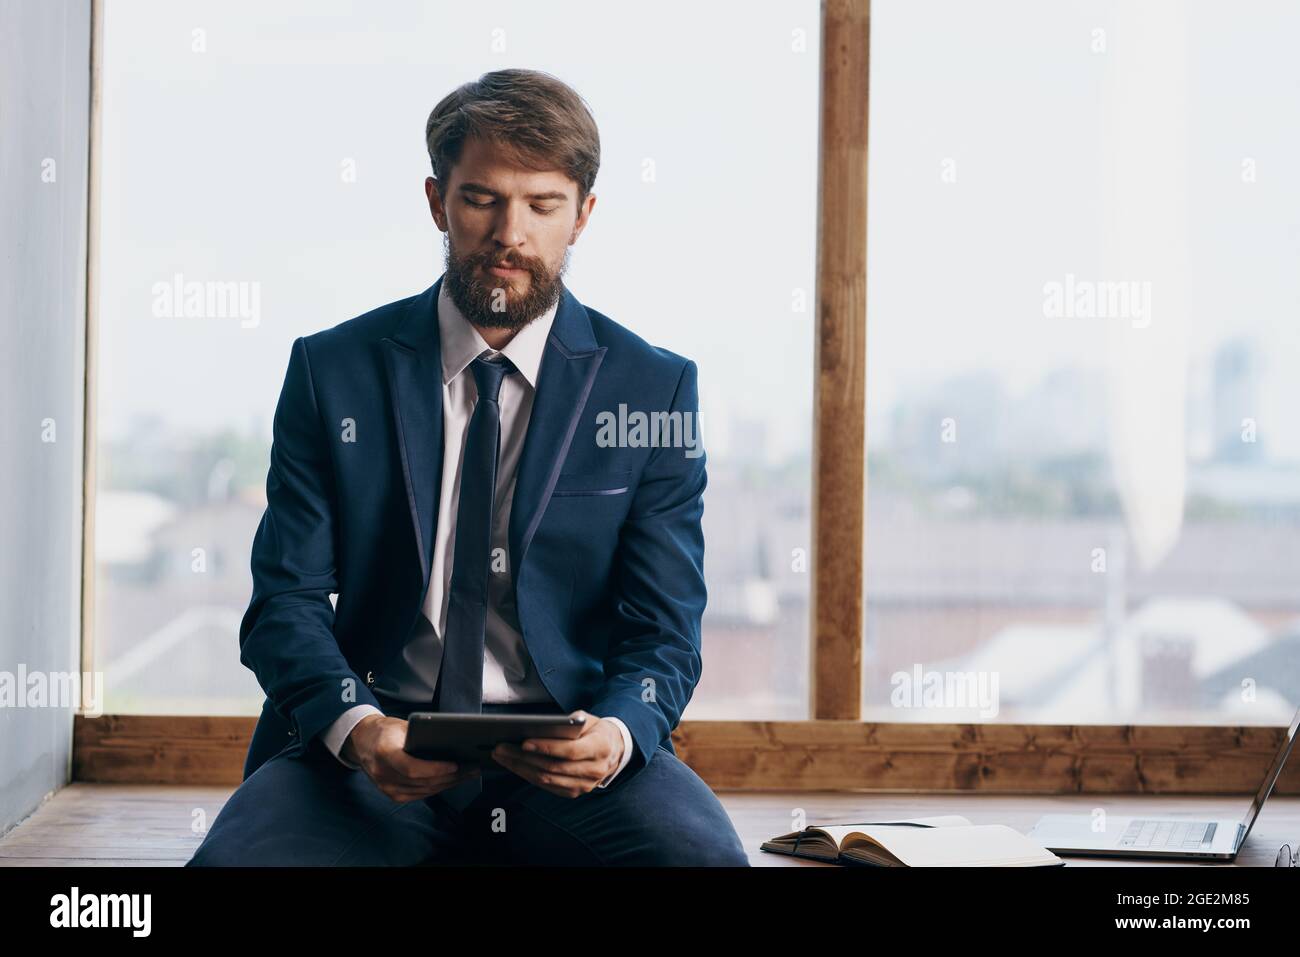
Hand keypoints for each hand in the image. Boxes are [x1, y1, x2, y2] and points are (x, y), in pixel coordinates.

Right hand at [343, 714, 479, 802]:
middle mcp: (383, 773)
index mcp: (384, 752)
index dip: (435, 769)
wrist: (363, 741)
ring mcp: (386, 787)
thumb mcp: (402, 726)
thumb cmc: (386, 730)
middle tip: (471, 769)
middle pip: (422, 782)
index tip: (455, 765)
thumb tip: (453, 745)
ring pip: (423, 791)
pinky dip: (437, 788)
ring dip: (448, 784)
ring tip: (467, 775)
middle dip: (450, 777)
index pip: (412, 768)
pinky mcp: (391, 795)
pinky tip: (451, 781)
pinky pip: (419, 795)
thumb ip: (421, 737)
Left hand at [490, 710, 624, 797]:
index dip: (546, 748)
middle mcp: (595, 770)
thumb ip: (570, 722)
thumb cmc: (597, 731)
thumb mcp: (589, 719)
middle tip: (502, 748)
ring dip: (521, 768)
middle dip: (524, 758)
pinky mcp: (575, 792)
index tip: (524, 742)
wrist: (614, 750)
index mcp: (601, 748)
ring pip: (547, 779)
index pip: (570, 751)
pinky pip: (548, 786)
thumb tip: (542, 726)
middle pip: (554, 767)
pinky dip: (528, 776)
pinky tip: (515, 765)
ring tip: (503, 756)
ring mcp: (585, 785)